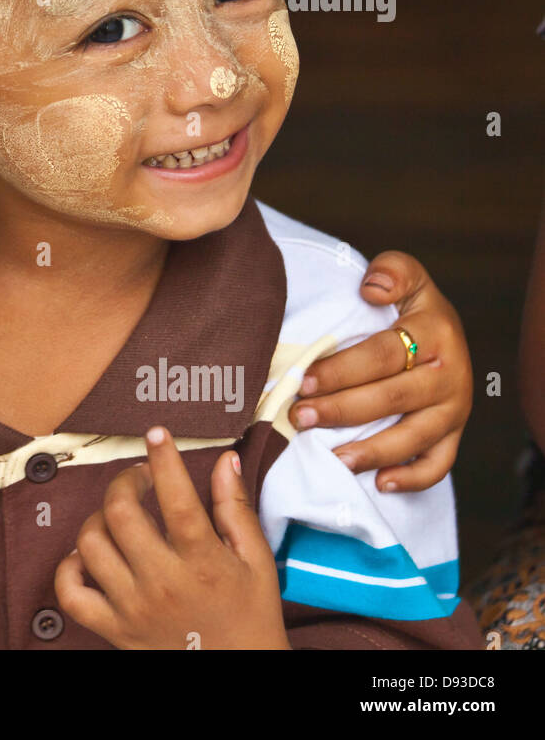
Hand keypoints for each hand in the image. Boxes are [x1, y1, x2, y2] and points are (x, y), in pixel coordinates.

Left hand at [55, 427, 288, 649]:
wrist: (242, 676)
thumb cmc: (250, 617)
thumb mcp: (256, 561)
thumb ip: (236, 508)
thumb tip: (224, 460)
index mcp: (203, 564)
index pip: (177, 498)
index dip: (163, 458)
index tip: (157, 434)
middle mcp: (163, 584)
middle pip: (121, 513)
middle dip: (125, 481)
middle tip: (139, 478)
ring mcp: (133, 608)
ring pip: (90, 545)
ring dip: (99, 518)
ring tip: (119, 516)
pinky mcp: (114, 630)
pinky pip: (71, 594)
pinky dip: (68, 568)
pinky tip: (87, 555)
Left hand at [292, 250, 471, 490]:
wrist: (447, 333)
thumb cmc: (412, 307)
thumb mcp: (408, 276)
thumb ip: (393, 271)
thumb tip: (371, 287)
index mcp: (434, 335)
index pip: (382, 355)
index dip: (341, 369)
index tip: (304, 380)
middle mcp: (449, 375)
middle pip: (392, 398)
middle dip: (342, 410)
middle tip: (301, 417)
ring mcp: (454, 410)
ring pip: (414, 437)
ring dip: (372, 450)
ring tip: (334, 458)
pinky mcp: (453, 435)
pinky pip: (438, 464)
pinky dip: (413, 478)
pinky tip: (380, 483)